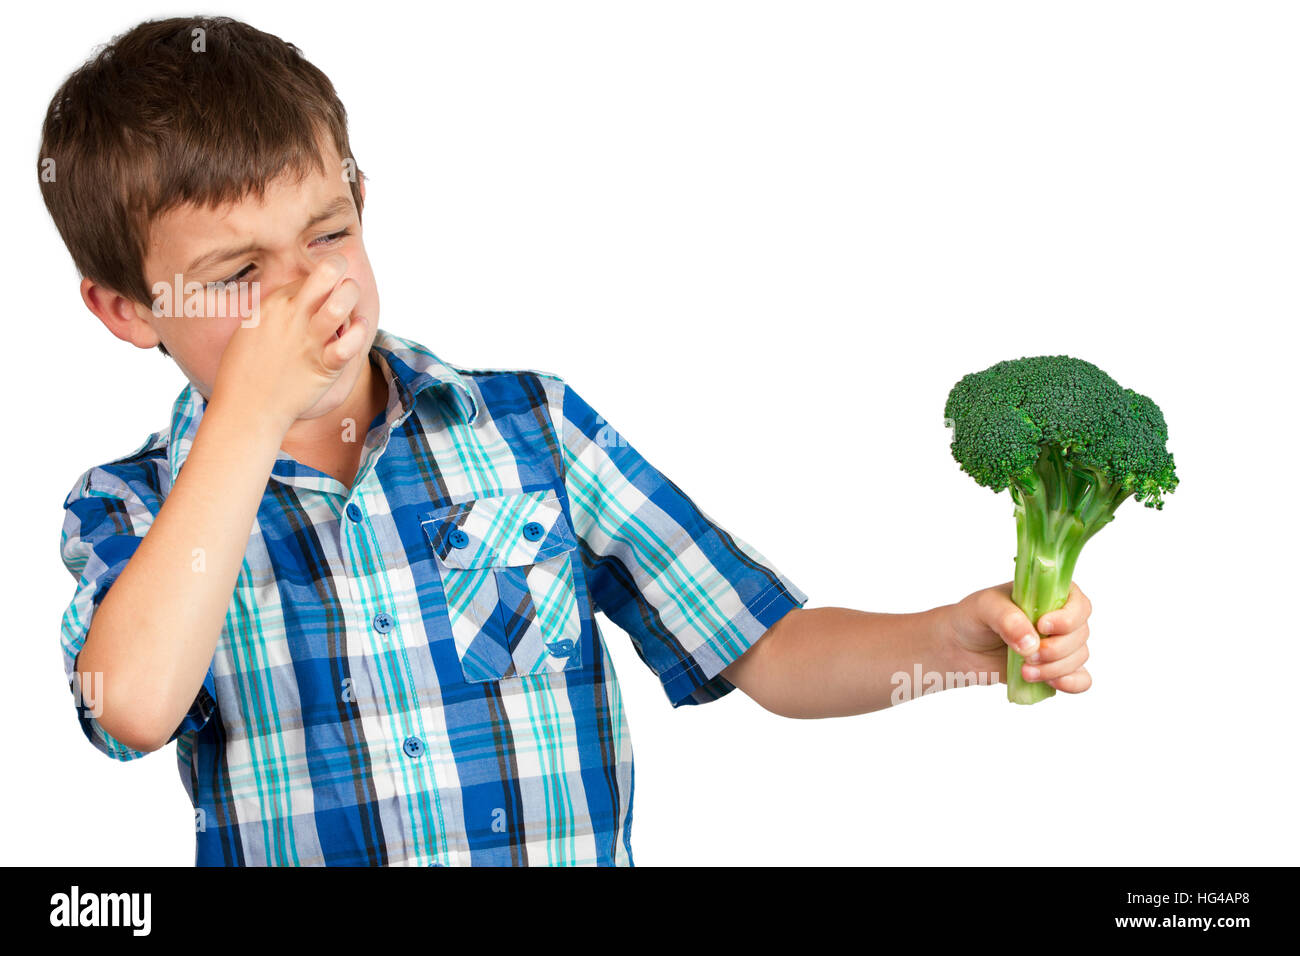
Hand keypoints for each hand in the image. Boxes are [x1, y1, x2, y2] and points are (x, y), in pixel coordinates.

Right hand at [209, 253, 366, 431]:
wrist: (246, 407)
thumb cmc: (247, 369)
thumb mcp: (253, 327)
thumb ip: (277, 311)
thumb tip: (296, 299)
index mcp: (274, 303)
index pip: (311, 276)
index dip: (324, 283)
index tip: (323, 299)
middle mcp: (293, 315)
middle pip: (327, 272)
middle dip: (342, 270)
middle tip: (344, 288)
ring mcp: (309, 340)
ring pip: (341, 303)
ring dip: (353, 299)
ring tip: (352, 311)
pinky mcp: (323, 366)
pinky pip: (349, 343)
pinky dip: (360, 333)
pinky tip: (358, 330)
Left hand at [945, 581, 1093, 692]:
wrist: (960, 647)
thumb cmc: (974, 617)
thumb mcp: (985, 607)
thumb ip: (1008, 620)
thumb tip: (1031, 643)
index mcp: (1049, 594)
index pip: (1078, 604)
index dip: (1068, 618)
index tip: (1043, 626)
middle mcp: (1060, 618)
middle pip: (1081, 634)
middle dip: (1057, 649)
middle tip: (1029, 656)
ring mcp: (1059, 645)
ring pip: (1079, 658)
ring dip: (1056, 668)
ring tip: (1025, 672)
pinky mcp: (1054, 669)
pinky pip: (1080, 679)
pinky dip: (1072, 683)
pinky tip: (1053, 683)